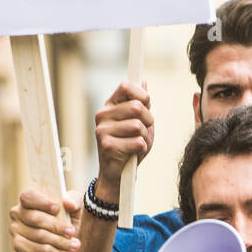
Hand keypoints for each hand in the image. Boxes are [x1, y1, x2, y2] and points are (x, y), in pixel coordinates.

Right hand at [9, 188, 81, 251]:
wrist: (61, 250)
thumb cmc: (64, 224)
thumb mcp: (74, 211)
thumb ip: (75, 201)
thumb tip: (69, 204)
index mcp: (28, 201)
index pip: (28, 196)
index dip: (41, 202)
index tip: (57, 208)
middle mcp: (18, 215)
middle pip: (36, 218)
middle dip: (57, 226)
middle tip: (72, 232)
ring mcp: (16, 232)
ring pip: (39, 236)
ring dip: (61, 242)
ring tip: (76, 246)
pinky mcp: (19, 248)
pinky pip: (39, 250)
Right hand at [93, 81, 154, 197]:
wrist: (118, 173)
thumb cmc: (130, 144)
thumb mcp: (139, 120)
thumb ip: (140, 101)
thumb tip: (143, 78)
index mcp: (109, 106)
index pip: (126, 86)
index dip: (142, 94)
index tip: (147, 104)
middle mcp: (102, 116)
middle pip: (136, 107)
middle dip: (148, 120)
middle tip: (144, 130)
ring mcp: (102, 131)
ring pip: (138, 126)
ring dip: (145, 137)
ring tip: (136, 143)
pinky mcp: (107, 146)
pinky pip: (138, 142)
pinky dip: (141, 149)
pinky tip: (132, 153)